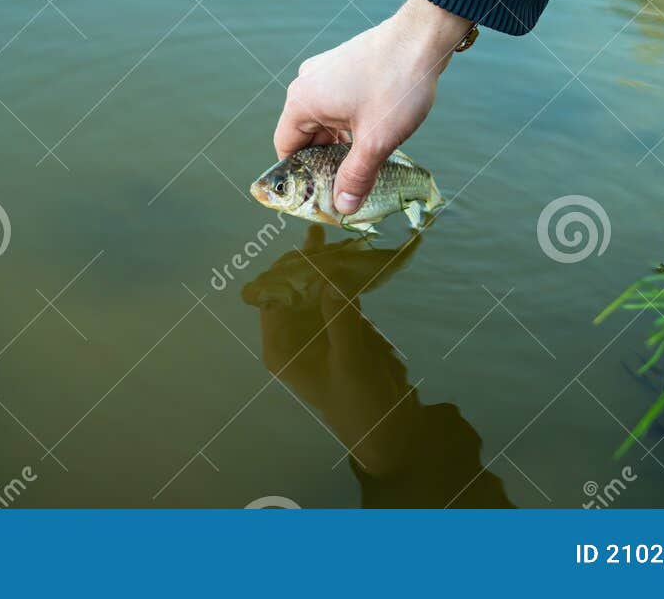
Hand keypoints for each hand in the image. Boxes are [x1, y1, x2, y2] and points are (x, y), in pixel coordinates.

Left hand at [256, 227, 418, 475]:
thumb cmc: (360, 404)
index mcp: (281, 347)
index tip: (309, 247)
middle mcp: (293, 335)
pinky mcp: (341, 329)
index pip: (272, 296)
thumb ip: (341, 318)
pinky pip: (339, 296)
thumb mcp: (350, 362)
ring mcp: (317, 330)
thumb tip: (332, 275)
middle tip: (326, 231)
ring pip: (316, 287)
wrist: (392, 433)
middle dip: (307, 261)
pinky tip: (356, 255)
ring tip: (340, 236)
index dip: (286, 269)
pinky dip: (346, 278)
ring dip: (327, 264)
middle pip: (293, 287)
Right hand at [273, 0, 472, 213]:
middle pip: (306, 138)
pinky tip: (374, 138)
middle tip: (347, 188)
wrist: (423, 36)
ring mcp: (326, 74)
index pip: (286, 150)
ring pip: (326, 123)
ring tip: (366, 166)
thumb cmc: (396, 84)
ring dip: (342, 145)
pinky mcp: (344, 69)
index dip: (301, 178)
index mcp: (302, 101)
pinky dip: (351, 125)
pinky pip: (339, 106)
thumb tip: (343, 207)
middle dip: (326, 164)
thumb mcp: (376, 139)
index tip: (320, 197)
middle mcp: (307, 85)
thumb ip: (356, 176)